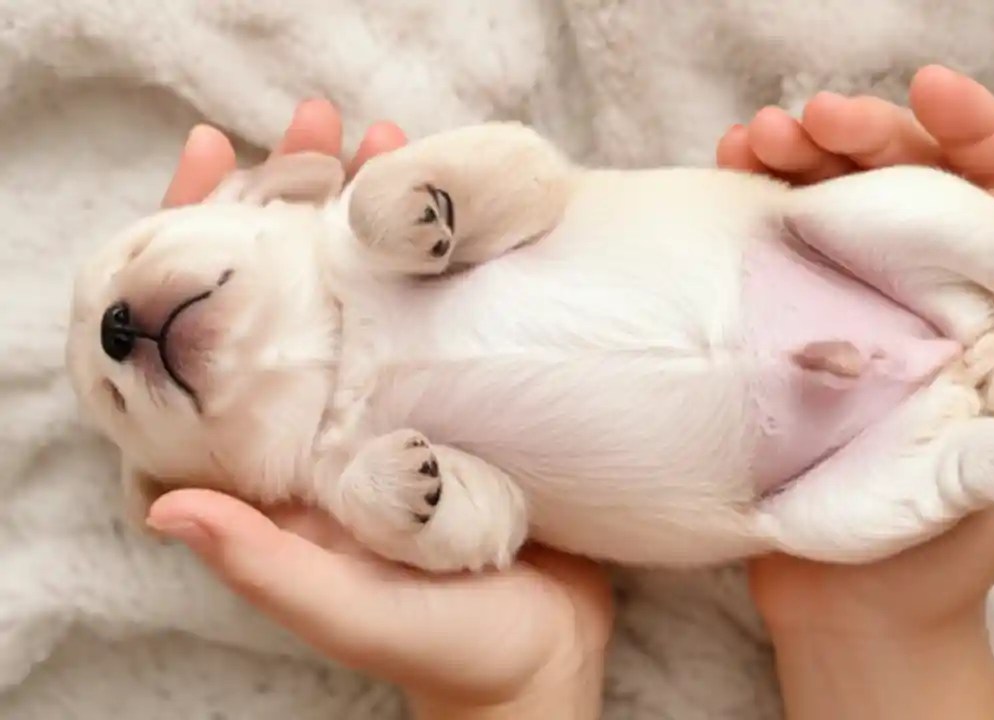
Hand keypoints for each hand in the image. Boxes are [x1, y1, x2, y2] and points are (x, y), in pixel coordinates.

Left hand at [150, 102, 613, 718]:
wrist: (542, 662)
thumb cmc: (441, 649)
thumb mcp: (347, 610)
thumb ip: (265, 564)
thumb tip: (163, 507)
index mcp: (274, 458)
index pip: (210, 334)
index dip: (195, 244)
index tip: (213, 165)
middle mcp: (324, 417)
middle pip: (287, 285)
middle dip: (293, 194)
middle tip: (320, 122)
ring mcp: (394, 401)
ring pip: (364, 282)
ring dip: (371, 202)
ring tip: (391, 133)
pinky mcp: (460, 397)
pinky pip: (440, 306)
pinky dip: (444, 246)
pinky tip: (461, 195)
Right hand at [718, 66, 993, 717]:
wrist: (856, 609)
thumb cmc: (954, 543)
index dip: (972, 128)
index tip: (928, 91)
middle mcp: (933, 291)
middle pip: (908, 174)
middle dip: (861, 132)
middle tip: (807, 122)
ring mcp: (857, 303)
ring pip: (834, 196)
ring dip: (795, 153)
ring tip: (750, 141)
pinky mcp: (790, 322)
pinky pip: (775, 240)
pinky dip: (752, 198)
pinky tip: (727, 175)